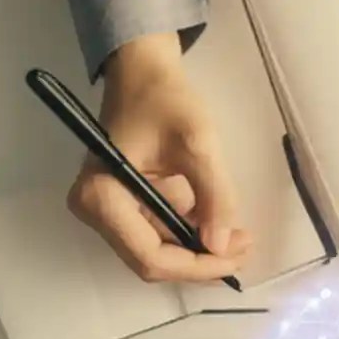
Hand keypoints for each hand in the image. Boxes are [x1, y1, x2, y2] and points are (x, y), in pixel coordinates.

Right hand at [67, 33, 250, 281]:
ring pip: (157, 253)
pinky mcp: (122, 208)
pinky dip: (190, 237)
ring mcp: (106, 212)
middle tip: (243, 248)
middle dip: (200, 262)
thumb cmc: (164, 99)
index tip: (235, 256)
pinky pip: (158, 236)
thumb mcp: (198, 144)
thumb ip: (214, 196)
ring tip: (239, 238)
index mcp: (102, 196)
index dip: (195, 265)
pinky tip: (220, 227)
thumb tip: (222, 245)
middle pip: (151, 261)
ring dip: (199, 253)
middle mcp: (95, 211)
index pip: (150, 255)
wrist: (144, 73)